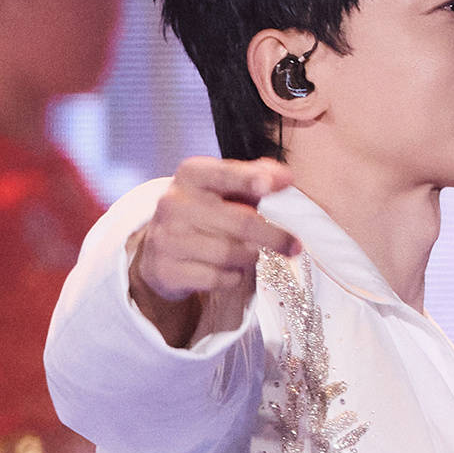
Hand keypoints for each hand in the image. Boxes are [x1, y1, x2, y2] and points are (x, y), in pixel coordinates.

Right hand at [130, 159, 297, 340]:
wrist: (159, 249)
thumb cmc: (204, 212)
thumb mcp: (224, 188)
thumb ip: (256, 176)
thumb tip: (286, 176)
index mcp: (191, 174)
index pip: (225, 174)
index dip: (251, 179)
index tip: (276, 184)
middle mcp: (174, 202)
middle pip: (241, 222)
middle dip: (273, 237)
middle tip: (294, 246)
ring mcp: (167, 238)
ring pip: (231, 254)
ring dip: (249, 257)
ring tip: (248, 254)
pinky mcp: (167, 270)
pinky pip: (218, 278)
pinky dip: (232, 277)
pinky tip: (227, 270)